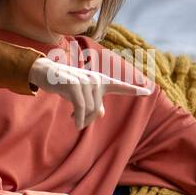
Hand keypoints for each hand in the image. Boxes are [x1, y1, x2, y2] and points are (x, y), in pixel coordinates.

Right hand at [29, 57, 152, 129]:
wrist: (47, 73)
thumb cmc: (66, 85)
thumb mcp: (82, 94)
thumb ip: (94, 103)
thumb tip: (101, 113)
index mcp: (100, 80)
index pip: (119, 86)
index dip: (134, 90)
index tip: (148, 91)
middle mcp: (96, 80)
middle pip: (98, 110)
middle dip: (89, 119)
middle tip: (78, 119)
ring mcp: (86, 82)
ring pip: (90, 111)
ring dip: (81, 120)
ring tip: (74, 118)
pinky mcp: (75, 86)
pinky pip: (81, 109)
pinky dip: (79, 119)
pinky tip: (74, 121)